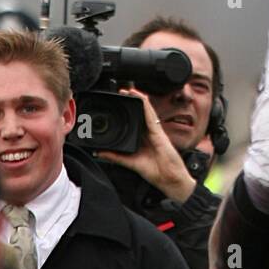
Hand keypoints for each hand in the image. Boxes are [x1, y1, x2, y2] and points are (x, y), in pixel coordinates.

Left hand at [96, 88, 194, 202]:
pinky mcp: (159, 132)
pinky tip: (141, 97)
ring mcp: (155, 131)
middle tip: (120, 92)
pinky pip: (151, 116)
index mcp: (142, 140)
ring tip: (128, 90)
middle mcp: (149, 133)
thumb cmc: (156, 172)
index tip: (117, 104)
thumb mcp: (130, 163)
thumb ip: (115, 157)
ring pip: (145, 111)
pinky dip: (146, 106)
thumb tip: (99, 152)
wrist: (170, 179)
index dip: (127, 112)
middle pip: (139, 114)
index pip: (133, 123)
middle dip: (131, 102)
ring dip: (138, 100)